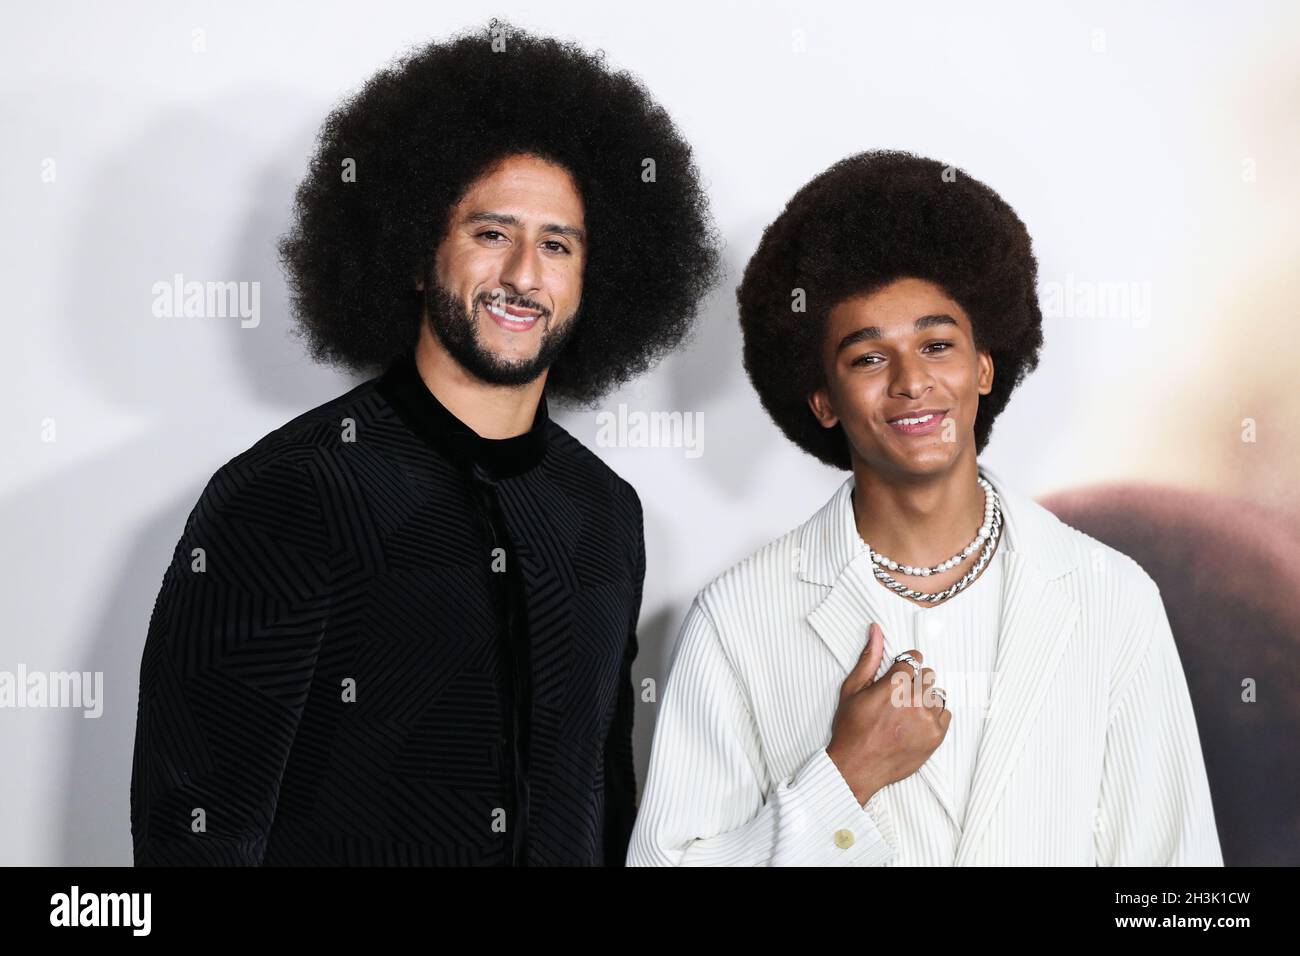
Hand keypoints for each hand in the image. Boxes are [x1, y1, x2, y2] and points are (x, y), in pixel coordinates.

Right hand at [825, 622, 950, 803]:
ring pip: (937, 694)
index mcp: (894, 684)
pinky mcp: (936, 737)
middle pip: (928, 675)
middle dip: (915, 682)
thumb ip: (869, 658)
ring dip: (925, 699)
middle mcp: (914, 699)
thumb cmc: (851, 728)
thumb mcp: (852, 689)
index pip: (914, 659)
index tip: (898, 676)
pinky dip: (933, 716)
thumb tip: (876, 631)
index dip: (904, 667)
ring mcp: (928, 719)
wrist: (856, 767)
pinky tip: (915, 724)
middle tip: (898, 698)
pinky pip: (945, 714)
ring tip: (907, 713)